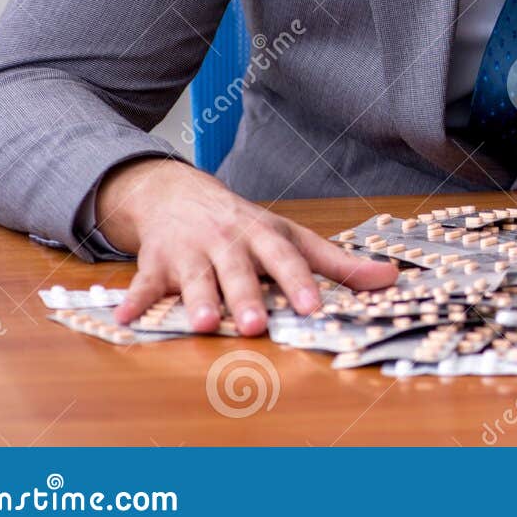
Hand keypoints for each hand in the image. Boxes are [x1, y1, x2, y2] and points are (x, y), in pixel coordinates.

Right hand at [97, 157, 398, 334]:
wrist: (178, 193)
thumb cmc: (244, 225)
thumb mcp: (291, 238)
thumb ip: (338, 264)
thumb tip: (390, 279)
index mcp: (265, 237)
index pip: (288, 260)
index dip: (301, 283)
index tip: (315, 306)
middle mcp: (229, 242)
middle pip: (240, 271)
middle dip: (248, 296)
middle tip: (257, 324)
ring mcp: (191, 252)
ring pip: (196, 278)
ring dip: (198, 300)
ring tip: (203, 323)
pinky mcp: (156, 262)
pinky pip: (145, 283)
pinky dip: (134, 300)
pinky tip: (126, 319)